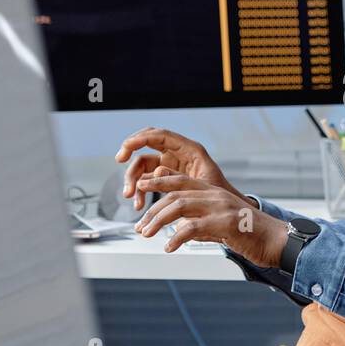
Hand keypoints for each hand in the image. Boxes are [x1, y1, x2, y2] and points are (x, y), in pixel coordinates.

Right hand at [115, 127, 254, 211]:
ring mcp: (170, 166)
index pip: (159, 135)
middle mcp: (177, 154)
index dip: (139, 138)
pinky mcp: (166, 179)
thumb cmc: (219, 194)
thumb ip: (176, 179)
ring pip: (143, 165)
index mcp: (189, 149)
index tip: (125, 149)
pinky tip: (139, 205)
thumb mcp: (199, 185)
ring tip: (130, 197)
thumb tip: (155, 174)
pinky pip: (147, 180)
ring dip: (133, 179)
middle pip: (146, 145)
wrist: (224, 210)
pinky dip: (140, 191)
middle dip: (131, 152)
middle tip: (119, 160)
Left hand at [133, 172, 287, 267]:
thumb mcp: (222, 225)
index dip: (158, 181)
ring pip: (179, 206)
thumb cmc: (251, 235)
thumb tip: (182, 230)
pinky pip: (192, 227)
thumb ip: (202, 224)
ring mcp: (220, 207)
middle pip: (175, 194)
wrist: (277, 241)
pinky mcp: (225, 223)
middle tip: (140, 226)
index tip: (140, 186)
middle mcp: (215, 195)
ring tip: (146, 235)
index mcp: (214, 192)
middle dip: (153, 209)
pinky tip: (169, 248)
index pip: (180, 180)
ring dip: (158, 221)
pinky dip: (176, 238)